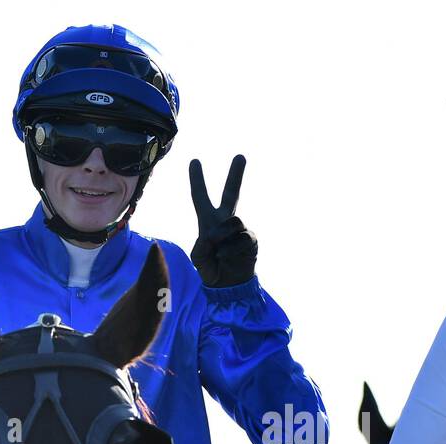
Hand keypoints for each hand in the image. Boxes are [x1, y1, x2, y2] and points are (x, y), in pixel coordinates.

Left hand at [189, 155, 257, 287]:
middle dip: (236, 175)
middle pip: (231, 194)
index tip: (194, 161)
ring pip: (233, 221)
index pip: (200, 198)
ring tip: (219, 252)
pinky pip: (241, 238)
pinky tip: (227, 257)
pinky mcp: (251, 239)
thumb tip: (214, 234)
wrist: (229, 286)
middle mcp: (224, 222)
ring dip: (223, 235)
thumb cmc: (211, 269)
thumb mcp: (198, 258)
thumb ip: (202, 245)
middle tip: (240, 156)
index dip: (197, 180)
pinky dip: (231, 249)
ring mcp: (240, 230)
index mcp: (207, 222)